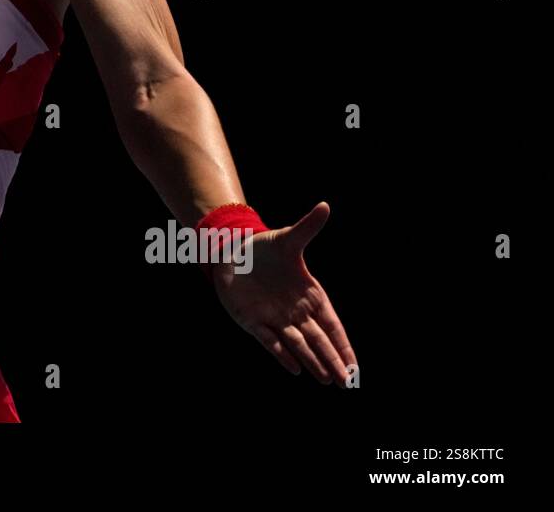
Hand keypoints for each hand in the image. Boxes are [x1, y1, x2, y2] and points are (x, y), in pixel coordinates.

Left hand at [211, 202, 356, 383]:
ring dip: (311, 360)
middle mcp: (296, 312)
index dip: (343, 344)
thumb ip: (307, 228)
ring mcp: (275, 318)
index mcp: (310, 295)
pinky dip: (281, 353)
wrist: (233, 251)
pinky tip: (293, 368)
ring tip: (325, 379)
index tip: (355, 365)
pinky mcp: (253, 320)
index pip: (332, 325)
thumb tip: (325, 206)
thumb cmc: (265, 248)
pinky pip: (269, 341)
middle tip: (346, 382)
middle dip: (332, 360)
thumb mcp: (288, 238)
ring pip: (297, 345)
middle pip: (318, 341)